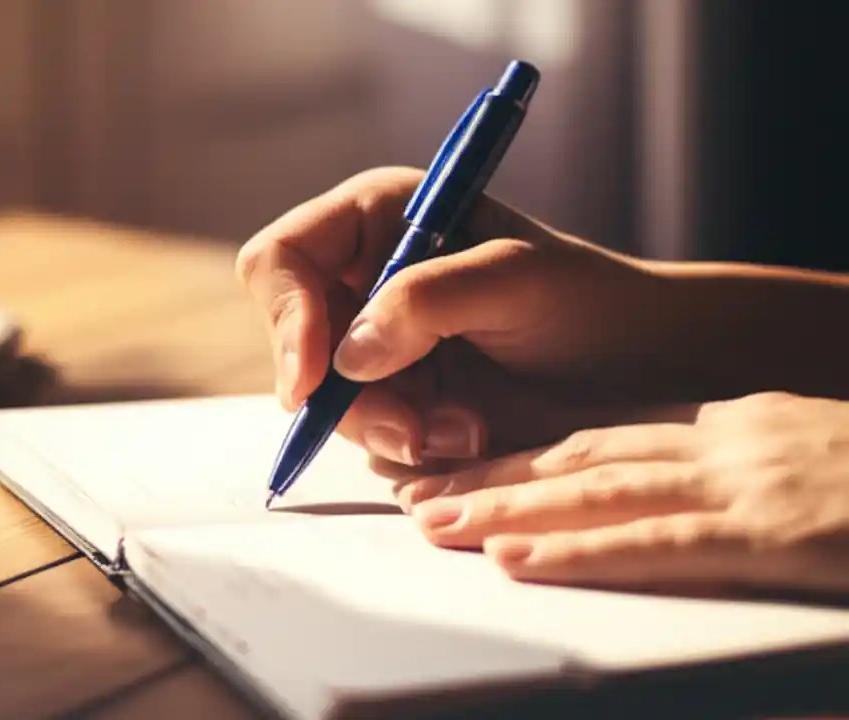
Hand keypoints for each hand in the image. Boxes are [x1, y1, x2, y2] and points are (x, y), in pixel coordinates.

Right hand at [236, 167, 679, 463]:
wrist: (637, 363)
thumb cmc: (587, 300)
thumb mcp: (517, 280)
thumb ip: (427, 300)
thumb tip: (347, 355)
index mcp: (376, 217)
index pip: (283, 260)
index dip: (285, 318)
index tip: (314, 381)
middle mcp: (361, 274)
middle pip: (294, 342)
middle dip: (345, 395)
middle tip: (412, 428)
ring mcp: (372, 338)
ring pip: (324, 398)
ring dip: (385, 426)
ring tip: (464, 430)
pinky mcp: (391, 391)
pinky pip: (362, 429)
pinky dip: (406, 443)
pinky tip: (463, 435)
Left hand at [397, 392, 848, 596]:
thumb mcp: (816, 461)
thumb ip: (744, 474)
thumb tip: (676, 506)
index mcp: (738, 426)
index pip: (605, 438)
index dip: (523, 455)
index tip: (459, 469)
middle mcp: (732, 442)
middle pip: (584, 457)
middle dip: (494, 478)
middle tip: (415, 494)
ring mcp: (754, 484)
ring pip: (601, 492)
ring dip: (510, 509)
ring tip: (436, 523)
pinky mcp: (781, 533)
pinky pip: (659, 542)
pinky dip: (582, 550)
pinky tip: (521, 558)